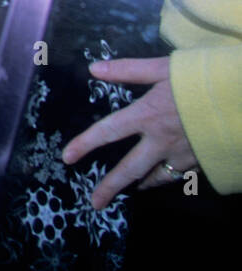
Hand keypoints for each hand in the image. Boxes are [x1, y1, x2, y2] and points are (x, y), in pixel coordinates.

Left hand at [61, 56, 196, 209]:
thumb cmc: (204, 78)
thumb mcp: (164, 67)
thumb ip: (128, 70)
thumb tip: (94, 69)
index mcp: (147, 115)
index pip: (107, 132)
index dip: (85, 144)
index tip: (67, 158)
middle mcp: (162, 140)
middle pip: (129, 169)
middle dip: (110, 187)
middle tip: (95, 203)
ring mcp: (185, 154)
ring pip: (157, 177)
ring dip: (141, 184)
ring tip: (132, 190)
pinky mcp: (204, 160)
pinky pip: (181, 175)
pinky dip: (170, 178)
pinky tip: (165, 178)